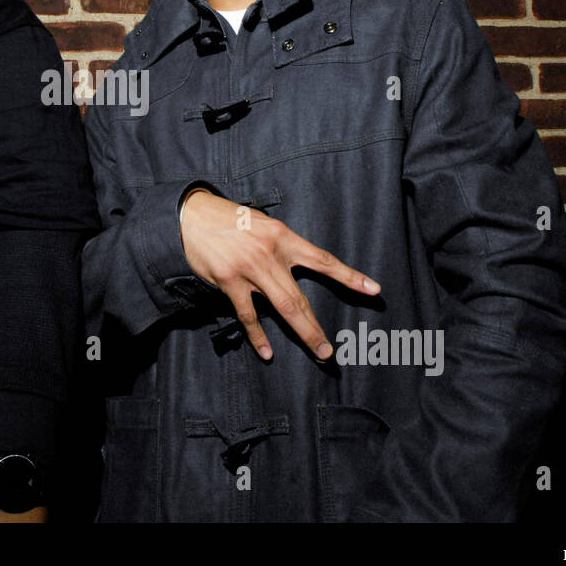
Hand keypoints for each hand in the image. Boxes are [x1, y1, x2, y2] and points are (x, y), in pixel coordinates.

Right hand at [179, 189, 380, 360]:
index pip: (323, 260)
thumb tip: (298, 267)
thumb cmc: (231, 219)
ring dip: (303, 332)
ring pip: (283, 308)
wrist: (193, 215)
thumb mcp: (264, 224)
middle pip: (301, 297)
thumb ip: (282, 246)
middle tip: (331, 351)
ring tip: (319, 351)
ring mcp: (249, 269)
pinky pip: (248, 314)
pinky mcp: (229, 281)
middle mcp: (270, 254)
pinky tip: (267, 351)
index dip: (349, 276)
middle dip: (317, 326)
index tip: (373, 289)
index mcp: (284, 237)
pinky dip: (258, 335)